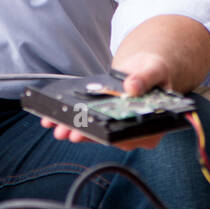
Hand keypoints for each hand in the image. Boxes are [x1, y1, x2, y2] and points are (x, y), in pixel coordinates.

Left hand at [39, 52, 174, 151]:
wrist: (141, 69)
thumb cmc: (152, 72)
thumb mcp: (153, 70)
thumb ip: (144, 78)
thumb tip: (132, 87)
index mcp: (153, 126)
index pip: (132, 136)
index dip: (113, 137)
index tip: (96, 132)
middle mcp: (134, 133)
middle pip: (110, 138)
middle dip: (88, 135)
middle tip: (71, 133)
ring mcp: (117, 129)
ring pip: (96, 134)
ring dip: (76, 131)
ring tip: (59, 128)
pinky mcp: (104, 123)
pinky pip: (89, 126)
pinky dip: (73, 123)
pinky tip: (55, 120)